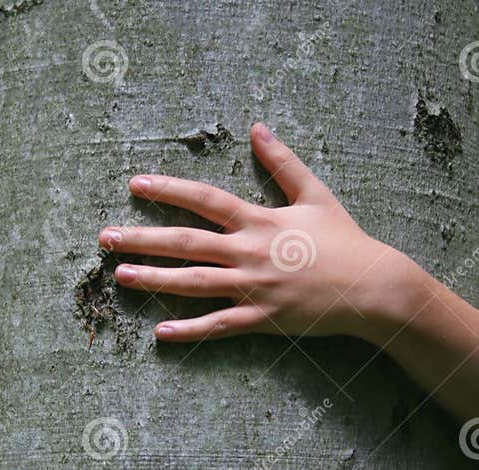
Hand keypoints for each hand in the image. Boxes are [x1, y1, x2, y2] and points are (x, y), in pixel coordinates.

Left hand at [98, 122, 423, 342]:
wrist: (373, 287)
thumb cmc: (345, 240)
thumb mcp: (316, 195)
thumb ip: (282, 163)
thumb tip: (258, 128)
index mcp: (260, 220)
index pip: (205, 200)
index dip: (168, 190)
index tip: (134, 185)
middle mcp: (250, 253)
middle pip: (187, 243)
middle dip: (143, 238)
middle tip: (106, 237)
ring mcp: (255, 288)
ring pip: (195, 284)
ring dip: (155, 280)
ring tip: (121, 277)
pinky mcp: (263, 319)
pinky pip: (220, 326)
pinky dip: (191, 331)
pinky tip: (160, 333)